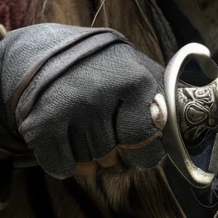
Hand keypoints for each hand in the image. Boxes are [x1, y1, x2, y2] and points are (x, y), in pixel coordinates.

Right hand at [0, 24, 165, 177]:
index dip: (142, 152)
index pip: (148, 142)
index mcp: (135, 79)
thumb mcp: (136, 67)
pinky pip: (61, 166)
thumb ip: (159, 98)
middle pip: (115, 157)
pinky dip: (60, 161)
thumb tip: (178, 129)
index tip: (134, 145)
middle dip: (110, 156)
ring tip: (79, 130)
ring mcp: (71, 107)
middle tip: (101, 135)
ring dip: (85, 158)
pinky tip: (59, 138)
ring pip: (89, 164)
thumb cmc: (99, 67)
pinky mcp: (42, 122)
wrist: (39, 50)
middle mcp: (104, 92)